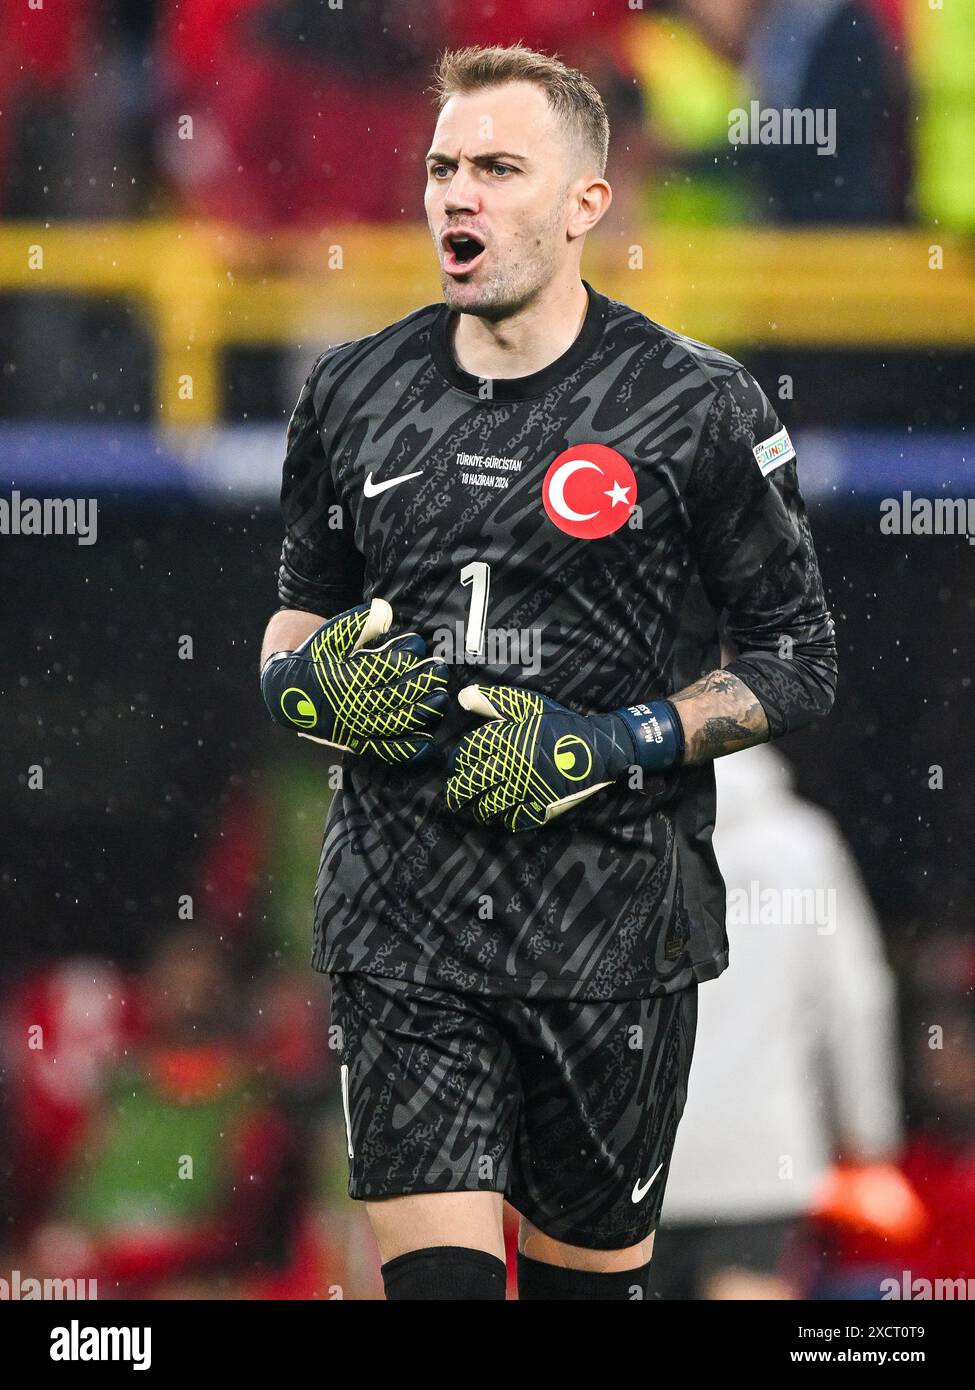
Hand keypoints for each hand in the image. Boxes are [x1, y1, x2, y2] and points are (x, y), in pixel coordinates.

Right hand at [261, 598, 448, 764]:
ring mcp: (354, 729)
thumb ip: (356, 624)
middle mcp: (348, 707)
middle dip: (420, 683)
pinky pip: (384, 750)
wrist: (287, 696)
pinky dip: (407, 749)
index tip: (418, 643)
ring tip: (442, 698)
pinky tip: (428, 743)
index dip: (403, 657)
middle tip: (440, 670)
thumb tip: (385, 609)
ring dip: (421, 712)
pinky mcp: (357, 744)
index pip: (380, 669)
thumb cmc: (313, 661)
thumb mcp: (328, 639)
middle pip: (393, 697)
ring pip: (394, 724)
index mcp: (341, 679)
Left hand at [445, 684, 680, 830]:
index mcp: (510, 737)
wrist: (599, 748)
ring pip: (490, 804)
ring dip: (478, 808)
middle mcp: (516, 763)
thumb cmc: (562, 724)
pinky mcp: (543, 806)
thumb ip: (495, 702)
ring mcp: (529, 787)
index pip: (470, 751)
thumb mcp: (530, 706)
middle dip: (457, 791)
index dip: (457, 760)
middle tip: (454, 795)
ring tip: (475, 808)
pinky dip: (504, 820)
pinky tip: (501, 816)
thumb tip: (462, 698)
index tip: (455, 767)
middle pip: (473, 781)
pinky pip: (515, 819)